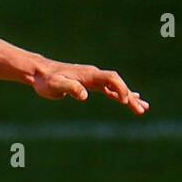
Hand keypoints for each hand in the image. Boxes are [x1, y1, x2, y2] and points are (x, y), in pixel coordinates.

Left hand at [31, 62, 148, 113]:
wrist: (39, 72)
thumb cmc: (46, 80)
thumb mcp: (55, 85)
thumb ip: (69, 88)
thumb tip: (84, 95)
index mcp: (88, 75)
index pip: (110, 79)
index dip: (119, 88)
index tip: (124, 100)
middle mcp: (93, 75)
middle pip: (117, 83)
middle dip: (129, 96)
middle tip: (141, 109)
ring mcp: (92, 79)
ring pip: (115, 87)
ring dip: (128, 97)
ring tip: (142, 108)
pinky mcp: (89, 84)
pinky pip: (109, 89)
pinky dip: (119, 95)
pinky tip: (127, 100)